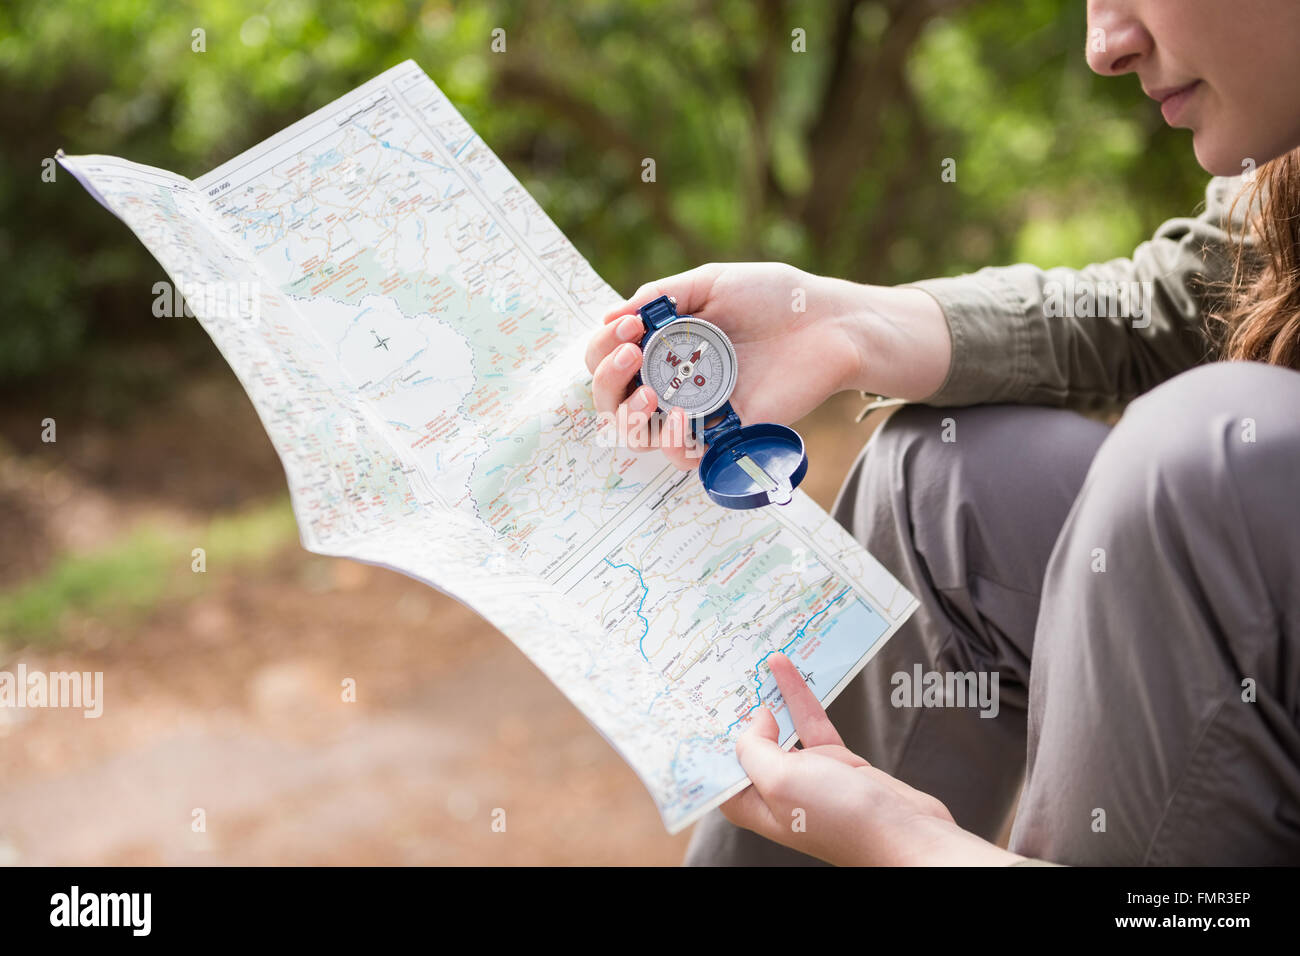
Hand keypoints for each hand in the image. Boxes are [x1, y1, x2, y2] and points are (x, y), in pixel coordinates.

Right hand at [585, 262, 951, 469]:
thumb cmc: (773, 298)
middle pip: (610, 401)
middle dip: (607, 381)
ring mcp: (696, 410)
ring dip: (628, 417)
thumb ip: (661, 296)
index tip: (629, 328)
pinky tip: (683, 420)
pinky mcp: (725, 434)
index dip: (604, 347)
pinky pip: (684, 455)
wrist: (827, 324)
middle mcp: (671, 381)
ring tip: (649, 395)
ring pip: (637, 436)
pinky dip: (673, 442)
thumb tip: (609, 317)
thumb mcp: (711, 283)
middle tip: (630, 357)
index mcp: (662, 344)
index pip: (607, 357)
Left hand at [720, 652, 1023, 865]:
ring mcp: (810, 776)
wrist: (906, 833)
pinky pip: (812, 723)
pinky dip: (800, 697)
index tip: (697, 707)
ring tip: (750, 663)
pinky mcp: (838, 762)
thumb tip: (754, 721)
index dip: (708, 743)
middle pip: (749, 746)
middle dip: (735, 713)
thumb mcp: (780, 780)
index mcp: (756, 806)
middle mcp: (778, 791)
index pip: (720, 773)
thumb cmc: (839, 816)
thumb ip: (755, 749)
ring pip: (782, 729)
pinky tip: (786, 670)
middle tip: (719, 674)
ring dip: (768, 698)